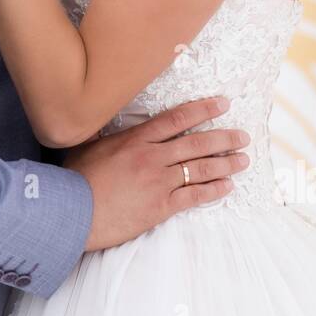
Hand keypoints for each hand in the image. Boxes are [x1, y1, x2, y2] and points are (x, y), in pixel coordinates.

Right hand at [62, 97, 249, 251]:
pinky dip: (213, 190)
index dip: (203, 109)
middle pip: (196, 143)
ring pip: (201, 168)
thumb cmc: (74, 181)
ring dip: (226, 163)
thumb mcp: (87, 148)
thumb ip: (104, 136)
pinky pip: (194, 196)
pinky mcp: (160, 207)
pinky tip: (227, 187)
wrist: (72, 212)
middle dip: (224, 138)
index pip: (177, 119)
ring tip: (243, 160)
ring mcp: (158, 182)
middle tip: (243, 136)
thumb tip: (105, 124)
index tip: (223, 104)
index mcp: (135, 139)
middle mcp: (152, 157)